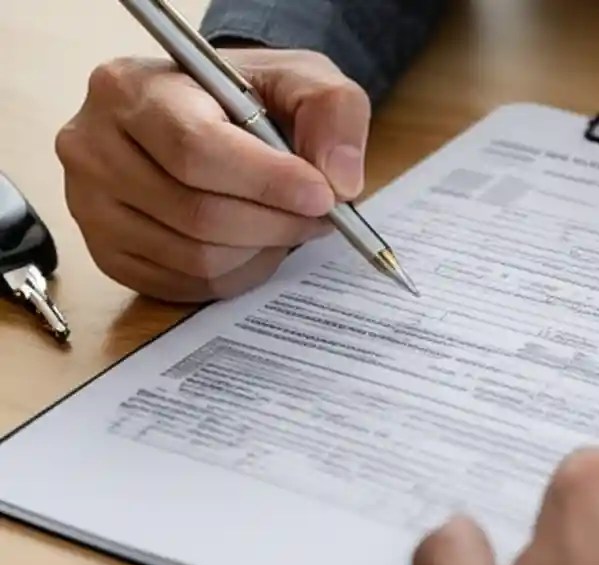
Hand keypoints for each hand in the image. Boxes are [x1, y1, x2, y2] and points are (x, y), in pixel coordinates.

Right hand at [56, 49, 370, 301]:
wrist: (204, 114)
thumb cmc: (246, 96)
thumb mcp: (299, 77)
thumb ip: (332, 111)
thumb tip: (339, 181)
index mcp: (130, 87)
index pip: (195, 149)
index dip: (267, 181)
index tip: (322, 196)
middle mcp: (92, 146)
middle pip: (197, 212)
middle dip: (276, 223)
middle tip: (320, 216)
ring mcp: (91, 207)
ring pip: (195, 257)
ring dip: (262, 250)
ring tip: (288, 224)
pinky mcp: (108, 254)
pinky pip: (187, 285)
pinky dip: (238, 274)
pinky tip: (255, 244)